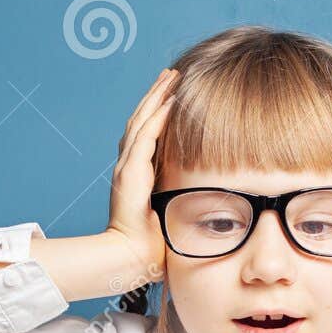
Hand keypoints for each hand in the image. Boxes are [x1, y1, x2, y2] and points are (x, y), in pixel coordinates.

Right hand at [106, 68, 176, 286]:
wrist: (131, 258)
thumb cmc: (151, 245)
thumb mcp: (168, 214)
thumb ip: (178, 199)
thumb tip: (204, 197)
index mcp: (136, 175)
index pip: (146, 135)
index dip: (158, 112)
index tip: (172, 95)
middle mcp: (128, 167)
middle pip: (142, 121)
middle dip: (156, 96)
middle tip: (171, 74)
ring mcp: (127, 168)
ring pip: (142, 122)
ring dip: (157, 97)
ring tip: (171, 77)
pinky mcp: (130, 173)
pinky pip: (145, 136)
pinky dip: (157, 116)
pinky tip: (170, 99)